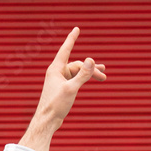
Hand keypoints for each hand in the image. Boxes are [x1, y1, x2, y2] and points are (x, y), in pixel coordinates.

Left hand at [19, 27, 105, 150]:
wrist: (47, 121)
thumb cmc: (55, 105)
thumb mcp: (72, 89)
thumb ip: (83, 75)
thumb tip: (91, 60)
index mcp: (56, 69)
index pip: (66, 49)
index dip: (72, 38)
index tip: (77, 28)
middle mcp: (57, 73)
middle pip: (77, 65)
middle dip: (90, 69)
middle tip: (103, 75)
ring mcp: (59, 80)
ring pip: (77, 73)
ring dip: (89, 74)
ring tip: (103, 76)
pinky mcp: (62, 88)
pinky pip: (75, 79)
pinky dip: (84, 79)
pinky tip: (92, 80)